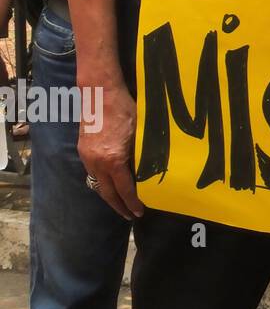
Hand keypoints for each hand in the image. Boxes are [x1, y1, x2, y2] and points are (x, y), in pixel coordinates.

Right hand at [78, 75, 142, 218]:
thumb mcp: (139, 133)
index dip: (132, 203)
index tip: (139, 212)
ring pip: (97, 184)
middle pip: (106, 193)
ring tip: (120, 202)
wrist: (100, 93)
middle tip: (129, 215)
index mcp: (113, 159)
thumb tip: (148, 171)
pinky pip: (92, 173)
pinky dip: (102, 181)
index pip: (124, 189)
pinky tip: (110, 182)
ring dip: (109, 195)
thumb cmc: (125, 109)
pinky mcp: (82, 150)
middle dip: (118, 206)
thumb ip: (140, 155)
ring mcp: (87, 157)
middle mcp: (96, 162)